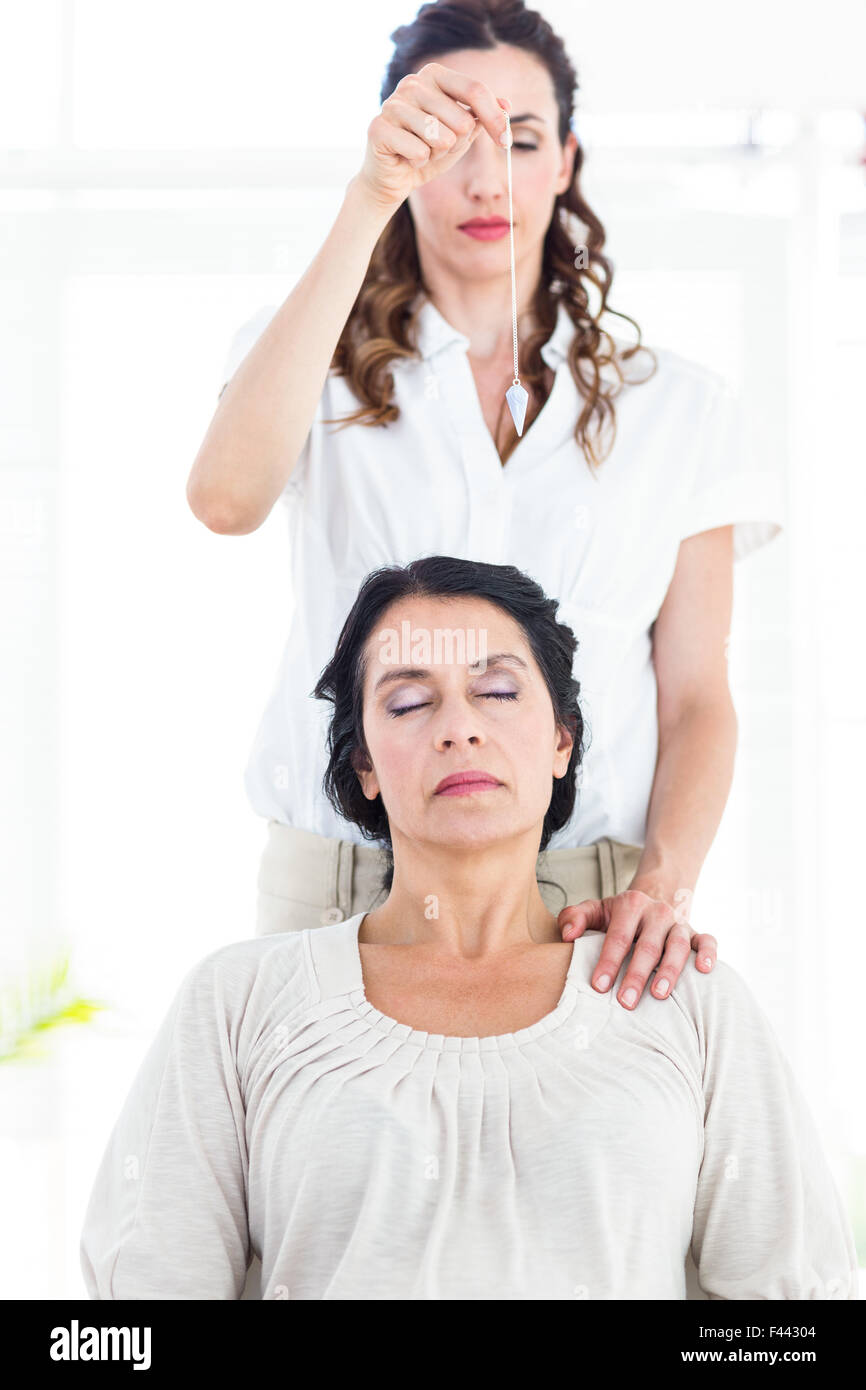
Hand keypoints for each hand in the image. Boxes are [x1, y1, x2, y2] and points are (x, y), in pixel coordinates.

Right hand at [355, 61, 510, 212]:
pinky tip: (407, 159)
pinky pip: (419, 152)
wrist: (393, 177)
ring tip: (422, 151)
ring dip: (437, 154)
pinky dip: (419, 163)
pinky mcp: (379, 128)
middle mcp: (412, 83)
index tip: (506, 142)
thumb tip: (506, 105)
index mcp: (434, 75)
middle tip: (437, 147)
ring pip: (441, 137)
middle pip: (461, 119)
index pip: (475, 91)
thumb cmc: (429, 150)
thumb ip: (481, 117)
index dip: (495, 118)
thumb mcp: (461, 134)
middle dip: (456, 144)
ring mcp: (393, 104)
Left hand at [557, 889, 716, 1008]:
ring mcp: (678, 923)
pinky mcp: (695, 932)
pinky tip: (704, 970)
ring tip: (659, 995)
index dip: (609, 961)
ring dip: (670, 971)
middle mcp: (657, 912)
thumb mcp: (595, 910)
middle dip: (637, 975)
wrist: (651, 902)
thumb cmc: (618, 917)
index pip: (618, 936)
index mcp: (630, 905)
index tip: (599, 986)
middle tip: (625, 1002)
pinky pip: (707, 941)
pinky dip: (709, 954)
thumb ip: (575, 917)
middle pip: (648, 946)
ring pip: (678, 946)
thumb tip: (567, 935)